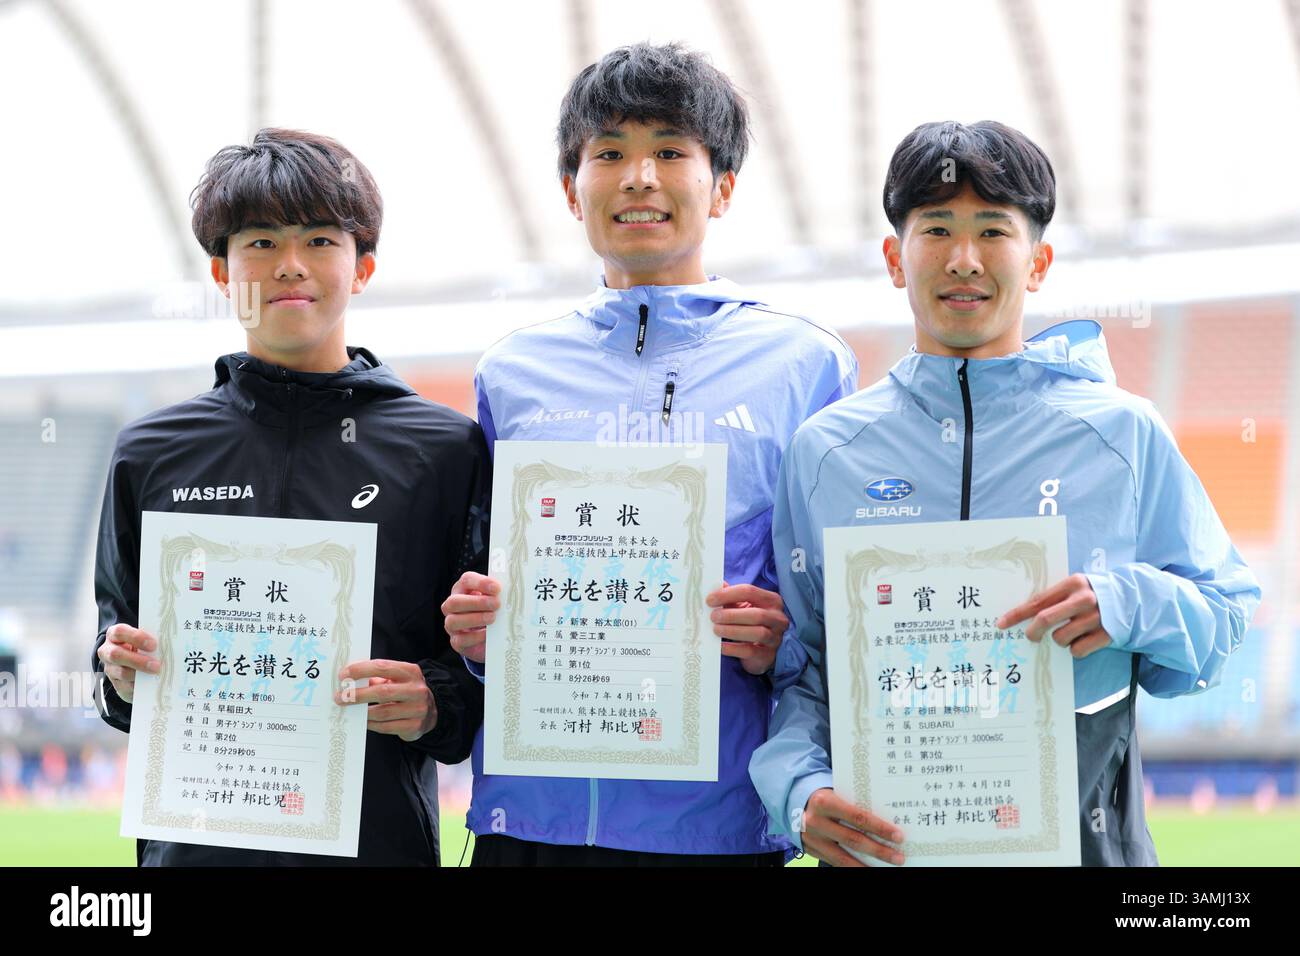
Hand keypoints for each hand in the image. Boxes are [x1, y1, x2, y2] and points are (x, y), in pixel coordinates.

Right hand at [96, 623, 159, 703]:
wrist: (133, 664)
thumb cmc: (141, 646)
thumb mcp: (144, 640)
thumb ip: (150, 640)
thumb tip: (168, 644)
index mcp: (114, 635)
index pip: (119, 632)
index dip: (136, 638)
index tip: (153, 645)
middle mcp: (107, 651)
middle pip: (116, 654)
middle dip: (137, 660)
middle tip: (156, 665)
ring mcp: (109, 668)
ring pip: (120, 672)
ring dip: (139, 674)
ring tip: (155, 673)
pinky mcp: (115, 683)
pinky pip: (124, 686)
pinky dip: (138, 685)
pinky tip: (149, 684)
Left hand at [336, 660, 437, 741]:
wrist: (431, 710)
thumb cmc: (406, 691)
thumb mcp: (396, 679)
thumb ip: (377, 677)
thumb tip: (349, 679)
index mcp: (410, 672)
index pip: (383, 667)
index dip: (361, 670)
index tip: (343, 675)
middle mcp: (417, 690)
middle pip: (382, 692)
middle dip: (357, 695)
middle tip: (340, 697)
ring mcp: (417, 709)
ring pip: (383, 712)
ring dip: (362, 712)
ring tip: (348, 709)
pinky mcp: (414, 726)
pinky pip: (386, 727)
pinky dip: (371, 724)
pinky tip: (363, 720)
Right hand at [440, 571, 499, 663]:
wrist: (486, 636)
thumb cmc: (490, 611)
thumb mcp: (494, 599)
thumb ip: (498, 594)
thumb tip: (510, 592)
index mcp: (462, 590)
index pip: (466, 580)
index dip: (481, 583)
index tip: (497, 588)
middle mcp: (452, 606)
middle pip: (454, 601)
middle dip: (477, 602)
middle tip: (496, 604)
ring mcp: (451, 625)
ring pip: (453, 621)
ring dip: (475, 619)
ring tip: (492, 618)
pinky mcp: (456, 641)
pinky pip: (460, 640)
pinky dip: (475, 637)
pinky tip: (487, 634)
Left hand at [705, 583, 787, 675]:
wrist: (760, 650)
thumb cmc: (750, 623)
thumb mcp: (742, 606)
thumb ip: (730, 596)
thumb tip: (715, 585)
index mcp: (771, 600)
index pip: (749, 591)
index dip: (727, 594)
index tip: (710, 600)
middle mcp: (778, 618)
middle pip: (756, 614)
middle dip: (731, 615)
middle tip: (713, 616)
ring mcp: (775, 638)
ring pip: (757, 633)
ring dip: (733, 631)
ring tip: (716, 630)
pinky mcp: (768, 655)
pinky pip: (751, 651)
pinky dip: (733, 648)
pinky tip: (721, 646)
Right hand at [801, 788, 905, 866]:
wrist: (793, 801)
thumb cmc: (824, 796)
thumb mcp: (835, 793)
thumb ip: (853, 804)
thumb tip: (884, 819)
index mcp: (825, 802)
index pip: (858, 817)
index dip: (879, 828)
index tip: (898, 836)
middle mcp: (817, 822)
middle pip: (854, 840)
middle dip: (879, 850)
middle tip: (898, 857)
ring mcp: (813, 839)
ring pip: (844, 857)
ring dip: (868, 865)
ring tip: (887, 866)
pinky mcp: (812, 851)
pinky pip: (835, 862)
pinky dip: (853, 867)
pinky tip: (867, 868)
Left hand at [996, 572, 1112, 658]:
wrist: (1132, 599)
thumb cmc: (1093, 594)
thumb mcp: (1075, 587)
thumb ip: (1054, 597)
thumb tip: (1026, 615)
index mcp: (1072, 584)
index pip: (1037, 601)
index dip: (1017, 614)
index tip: (1001, 623)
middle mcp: (1083, 600)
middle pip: (1045, 619)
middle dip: (1032, 631)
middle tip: (1031, 636)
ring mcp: (1096, 618)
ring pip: (1060, 638)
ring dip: (1060, 640)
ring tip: (1070, 632)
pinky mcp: (1106, 635)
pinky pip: (1077, 650)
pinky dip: (1075, 649)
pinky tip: (1083, 639)